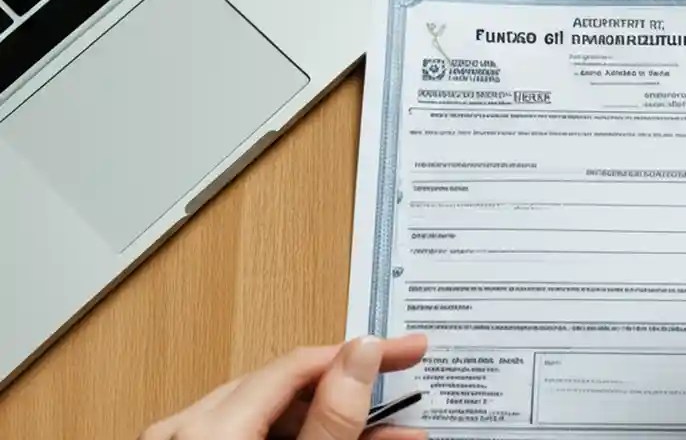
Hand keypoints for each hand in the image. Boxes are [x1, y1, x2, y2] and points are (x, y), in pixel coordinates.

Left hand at [141, 334, 428, 439]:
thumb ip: (331, 419)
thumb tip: (363, 355)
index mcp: (205, 427)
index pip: (297, 363)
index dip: (360, 351)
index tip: (408, 348)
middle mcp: (184, 429)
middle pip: (285, 384)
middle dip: (352, 389)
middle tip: (405, 384)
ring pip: (272, 412)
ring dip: (333, 417)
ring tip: (389, 432)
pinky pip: (253, 433)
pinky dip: (300, 435)